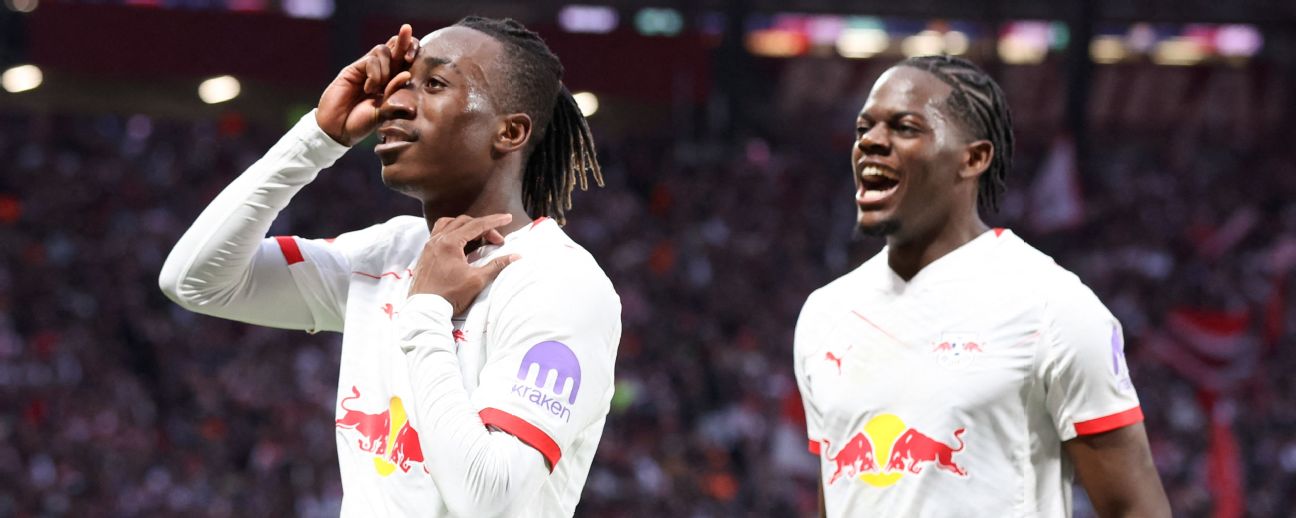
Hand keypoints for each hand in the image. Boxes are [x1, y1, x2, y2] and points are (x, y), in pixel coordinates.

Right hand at [316, 24, 418, 145]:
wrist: (337, 128)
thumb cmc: (362, 123)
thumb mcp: (384, 112)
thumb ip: (394, 95)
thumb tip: (407, 74)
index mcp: (394, 83)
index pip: (408, 62)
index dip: (415, 52)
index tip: (415, 59)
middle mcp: (382, 73)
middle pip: (397, 47)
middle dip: (405, 40)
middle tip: (407, 29)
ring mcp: (367, 69)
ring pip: (383, 50)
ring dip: (386, 68)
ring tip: (378, 88)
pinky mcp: (354, 69)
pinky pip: (371, 60)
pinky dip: (374, 74)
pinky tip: (368, 89)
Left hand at [409, 214, 520, 315]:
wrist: (425, 310)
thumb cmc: (450, 296)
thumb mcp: (477, 280)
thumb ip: (496, 265)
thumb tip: (516, 257)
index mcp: (450, 243)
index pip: (477, 225)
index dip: (494, 221)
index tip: (508, 218)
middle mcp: (438, 239)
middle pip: (464, 222)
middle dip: (484, 227)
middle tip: (497, 240)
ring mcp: (429, 245)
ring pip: (449, 223)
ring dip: (466, 225)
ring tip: (478, 235)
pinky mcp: (425, 253)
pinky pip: (439, 232)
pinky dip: (452, 231)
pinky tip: (459, 242)